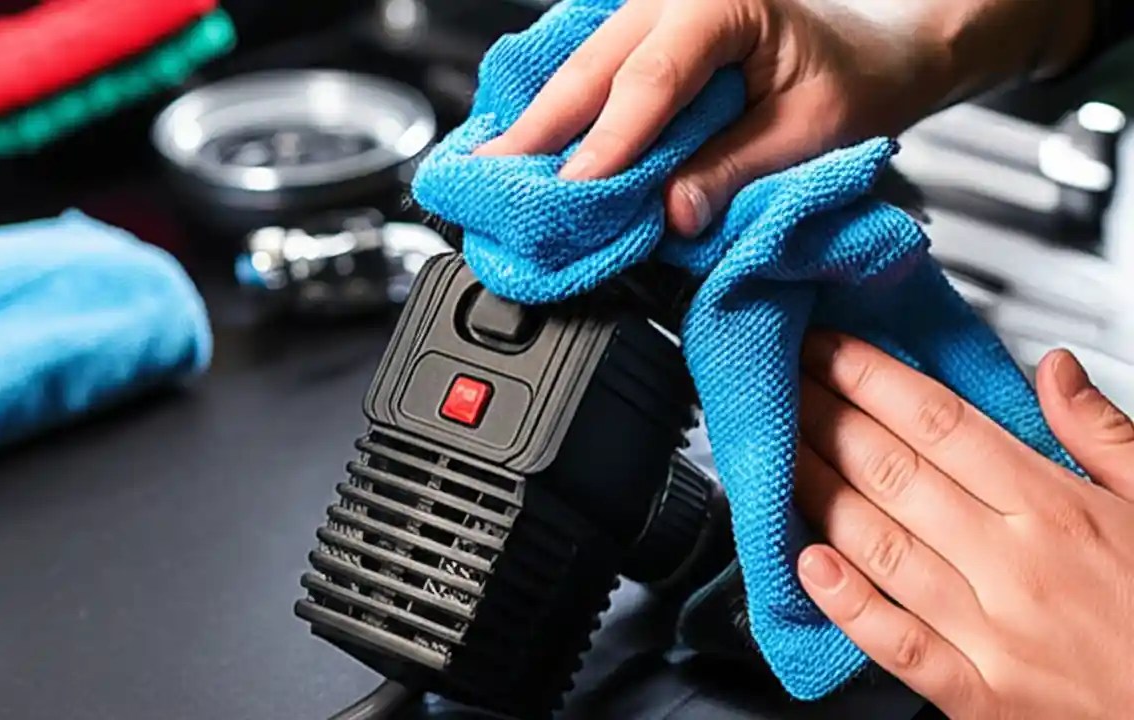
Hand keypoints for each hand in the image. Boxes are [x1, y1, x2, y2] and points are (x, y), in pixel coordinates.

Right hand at [475, 0, 1092, 237]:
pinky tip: (529, 143)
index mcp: (723, 3)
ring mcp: (654, 11)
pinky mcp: (645, 36)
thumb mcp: (812, 131)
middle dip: (540, 132)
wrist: (879, 47)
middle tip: (492, 184)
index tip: (572, 196)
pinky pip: (593, 72)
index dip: (605, 145)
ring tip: (494, 170)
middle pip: (592, 70)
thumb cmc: (856, 77)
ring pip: (581, 69)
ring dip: (541, 123)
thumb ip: (738, 169)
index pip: (649, 83)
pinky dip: (562, 112)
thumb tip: (671, 213)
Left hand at [794, 332, 1133, 718]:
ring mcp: (992, 631)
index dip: (873, 380)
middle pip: (895, 473)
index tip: (828, 351)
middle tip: (780, 386)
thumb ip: (1102, 435)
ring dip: (817, 493)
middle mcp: (1017, 564)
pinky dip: (848, 604)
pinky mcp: (978, 693)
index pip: (942, 423)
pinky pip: (899, 643)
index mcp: (1057, 509)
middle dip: (826, 420)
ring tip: (773, 454)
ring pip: (881, 546)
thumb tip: (1052, 369)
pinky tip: (806, 567)